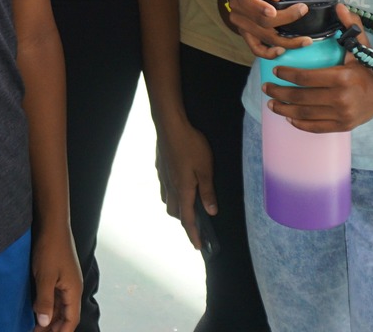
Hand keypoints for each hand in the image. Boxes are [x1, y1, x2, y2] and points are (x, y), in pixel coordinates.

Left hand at [31, 224, 81, 330]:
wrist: (51, 223)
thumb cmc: (50, 247)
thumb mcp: (45, 276)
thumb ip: (45, 301)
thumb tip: (45, 322)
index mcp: (73, 290)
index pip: (71, 319)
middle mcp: (72, 287)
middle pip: (65, 315)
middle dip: (53, 327)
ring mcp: (64, 281)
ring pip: (59, 306)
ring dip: (49, 317)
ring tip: (34, 325)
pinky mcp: (57, 275)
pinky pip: (54, 296)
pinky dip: (47, 305)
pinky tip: (35, 309)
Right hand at [154, 120, 216, 250]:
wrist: (170, 125)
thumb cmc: (191, 146)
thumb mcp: (205, 169)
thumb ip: (207, 191)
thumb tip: (211, 211)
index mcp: (183, 190)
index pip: (188, 219)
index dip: (194, 234)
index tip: (199, 247)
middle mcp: (170, 187)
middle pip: (175, 212)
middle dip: (184, 222)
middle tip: (197, 224)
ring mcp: (163, 177)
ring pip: (168, 200)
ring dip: (177, 208)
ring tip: (188, 206)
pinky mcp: (161, 167)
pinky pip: (165, 188)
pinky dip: (171, 194)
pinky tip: (178, 185)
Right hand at [226, 0, 317, 56]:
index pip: (247, 1)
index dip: (260, 8)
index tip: (274, 11)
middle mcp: (237, 11)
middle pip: (261, 22)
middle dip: (285, 19)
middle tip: (304, 11)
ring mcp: (242, 25)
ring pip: (263, 37)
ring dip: (286, 42)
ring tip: (306, 41)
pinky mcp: (248, 35)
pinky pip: (256, 49)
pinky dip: (268, 53)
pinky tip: (282, 52)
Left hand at [263, 7, 372, 131]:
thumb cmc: (369, 67)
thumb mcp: (361, 45)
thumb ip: (350, 25)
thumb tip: (340, 6)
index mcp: (342, 77)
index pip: (305, 77)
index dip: (286, 74)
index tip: (275, 70)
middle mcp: (340, 98)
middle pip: (300, 97)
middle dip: (278, 93)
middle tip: (266, 88)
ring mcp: (341, 115)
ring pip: (305, 115)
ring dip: (284, 109)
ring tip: (271, 104)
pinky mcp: (343, 126)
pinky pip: (316, 127)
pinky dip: (300, 124)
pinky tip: (289, 117)